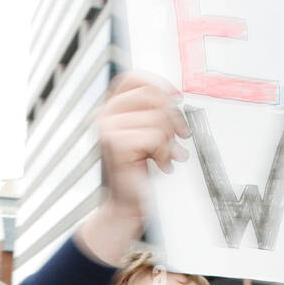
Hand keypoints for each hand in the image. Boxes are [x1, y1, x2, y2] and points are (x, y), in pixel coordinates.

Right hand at [95, 72, 189, 214]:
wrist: (127, 205)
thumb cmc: (138, 172)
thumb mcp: (149, 135)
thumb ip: (155, 113)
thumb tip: (175, 98)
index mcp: (110, 109)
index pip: (133, 78)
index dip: (158, 83)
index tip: (176, 98)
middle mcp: (103, 115)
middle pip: (151, 94)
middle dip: (172, 116)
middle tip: (180, 135)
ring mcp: (106, 128)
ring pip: (156, 117)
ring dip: (168, 140)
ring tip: (165, 155)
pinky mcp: (115, 143)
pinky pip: (154, 136)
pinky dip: (163, 152)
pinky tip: (159, 164)